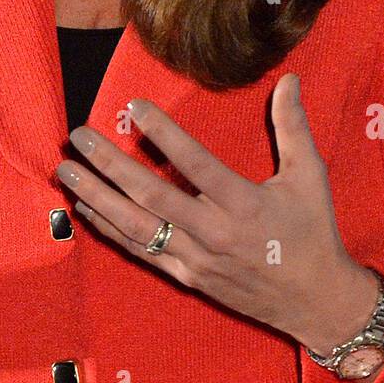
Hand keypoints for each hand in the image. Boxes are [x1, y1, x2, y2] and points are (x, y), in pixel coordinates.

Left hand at [55, 73, 376, 352]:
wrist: (316, 303)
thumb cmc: (312, 232)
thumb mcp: (309, 176)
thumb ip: (293, 126)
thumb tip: (288, 79)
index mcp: (244, 204)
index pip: (195, 163)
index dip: (163, 134)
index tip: (133, 107)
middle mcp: (214, 233)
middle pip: (152, 196)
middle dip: (110, 165)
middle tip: (79, 136)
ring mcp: (196, 259)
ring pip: (137, 227)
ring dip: (97, 197)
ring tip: (66, 170)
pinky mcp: (186, 278)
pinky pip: (141, 252)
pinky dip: (110, 230)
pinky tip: (85, 209)